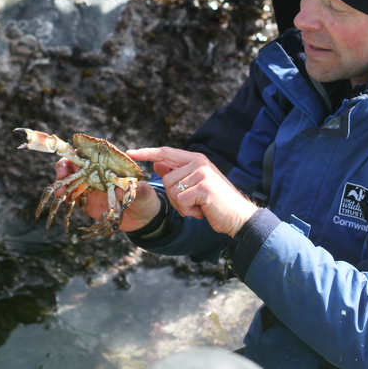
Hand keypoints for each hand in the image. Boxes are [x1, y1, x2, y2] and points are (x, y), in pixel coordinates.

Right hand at [52, 159, 161, 232]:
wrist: (144, 218)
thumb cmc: (146, 198)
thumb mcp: (144, 192)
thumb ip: (134, 190)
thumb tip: (120, 190)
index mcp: (110, 163)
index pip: (92, 152)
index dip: (80, 151)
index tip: (75, 156)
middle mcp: (98, 171)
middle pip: (76, 163)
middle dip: (65, 165)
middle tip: (62, 173)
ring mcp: (91, 185)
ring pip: (71, 178)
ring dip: (61, 182)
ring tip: (58, 191)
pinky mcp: (87, 200)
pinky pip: (72, 196)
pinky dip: (65, 197)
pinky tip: (61, 200)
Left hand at [127, 147, 257, 236]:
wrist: (238, 216)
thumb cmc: (215, 202)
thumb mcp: (194, 185)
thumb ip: (176, 173)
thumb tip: (157, 164)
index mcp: (196, 159)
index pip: (166, 152)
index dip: (146, 152)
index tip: (130, 152)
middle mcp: (199, 163)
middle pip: (166, 179)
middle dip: (174, 196)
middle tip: (193, 201)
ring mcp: (202, 174)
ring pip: (172, 191)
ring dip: (182, 205)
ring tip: (199, 205)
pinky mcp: (203, 188)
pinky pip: (180, 201)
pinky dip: (189, 211)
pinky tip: (202, 210)